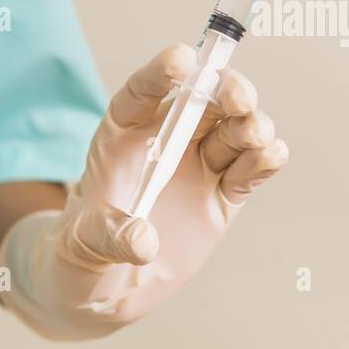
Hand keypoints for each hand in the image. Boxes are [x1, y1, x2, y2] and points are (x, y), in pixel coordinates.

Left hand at [0, 45, 287, 338]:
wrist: (106, 290)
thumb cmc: (81, 255)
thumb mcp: (79, 246)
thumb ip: (107, 236)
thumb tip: (144, 241)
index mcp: (122, 137)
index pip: (141, 94)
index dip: (161, 74)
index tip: (183, 59)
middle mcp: (166, 142)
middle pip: (202, 101)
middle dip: (225, 90)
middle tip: (239, 97)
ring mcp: (199, 166)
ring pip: (234, 129)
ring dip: (251, 124)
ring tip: (255, 135)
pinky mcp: (224, 196)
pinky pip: (251, 168)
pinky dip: (266, 158)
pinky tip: (269, 155)